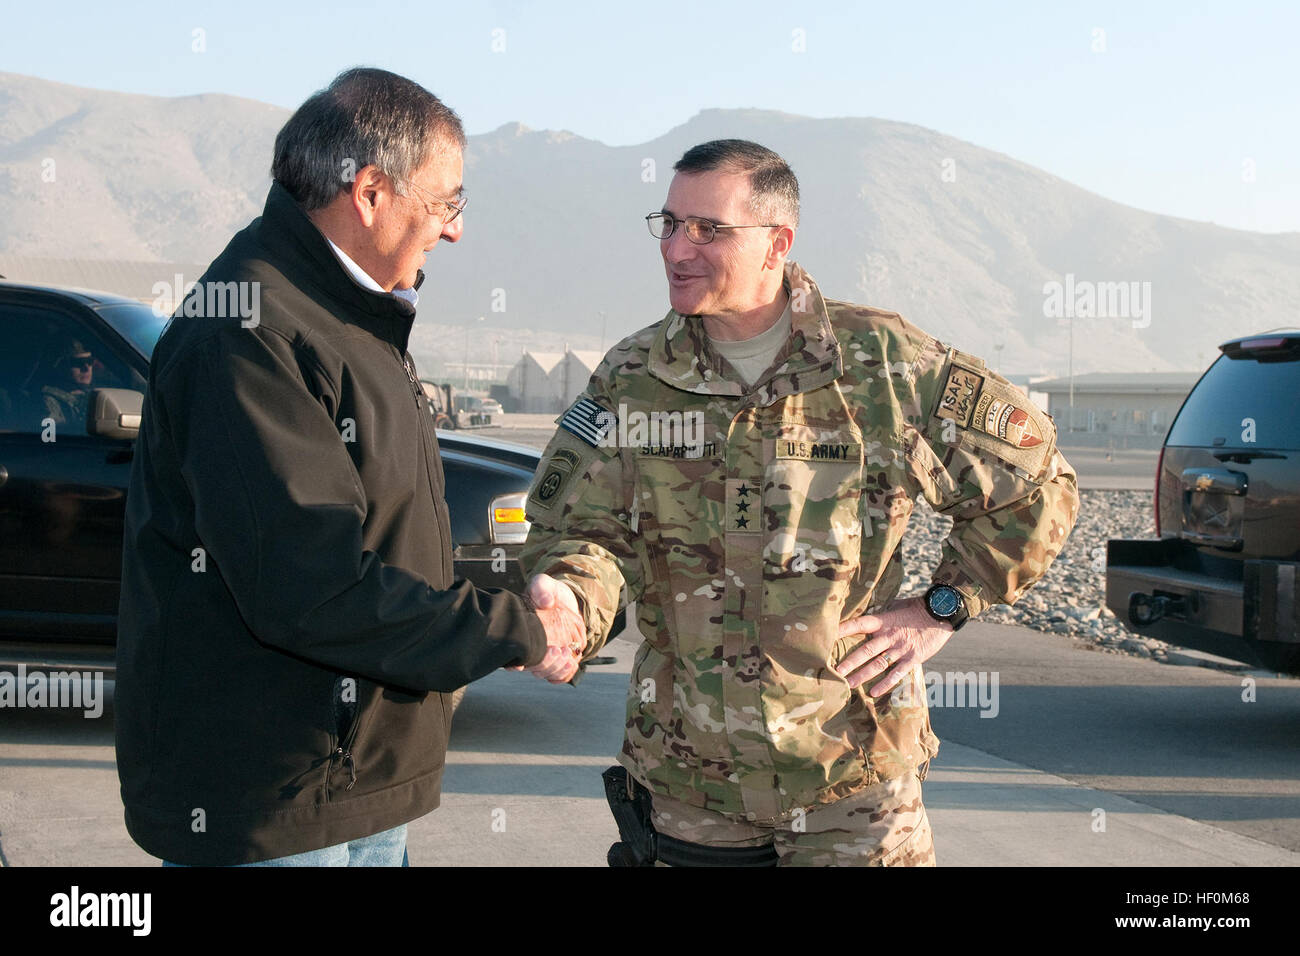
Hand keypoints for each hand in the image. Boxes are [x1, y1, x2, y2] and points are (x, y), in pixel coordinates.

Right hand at [521, 573, 583, 683]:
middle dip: (545, 664)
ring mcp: (545, 656)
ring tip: (565, 653)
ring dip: (556, 668)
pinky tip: (571, 662)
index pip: (511, 656)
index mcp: (520, 634)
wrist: (563, 599)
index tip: (525, 659)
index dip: (515, 662)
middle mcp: (530, 649)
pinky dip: (564, 673)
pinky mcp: (559, 659)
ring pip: (546, 674)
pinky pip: (559, 676)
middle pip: (533, 669)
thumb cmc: (548, 592)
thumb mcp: (543, 584)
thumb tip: (546, 602)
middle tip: (556, 650)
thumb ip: (542, 588)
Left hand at [833, 597, 954, 696]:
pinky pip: (897, 673)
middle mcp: (889, 636)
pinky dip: (886, 683)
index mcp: (883, 621)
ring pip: (878, 664)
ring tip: (848, 684)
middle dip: (849, 661)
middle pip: (865, 650)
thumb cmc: (916, 608)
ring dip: (862, 675)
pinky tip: (874, 692)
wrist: (942, 613)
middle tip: (834, 671)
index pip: (858, 624)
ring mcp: (901, 648)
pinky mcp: (913, 658)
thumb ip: (880, 613)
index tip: (827, 635)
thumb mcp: (896, 606)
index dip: (843, 629)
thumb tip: (864, 614)